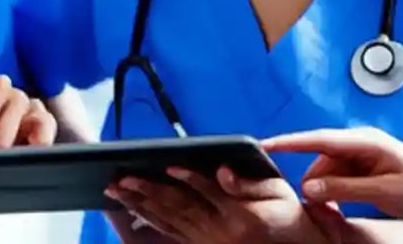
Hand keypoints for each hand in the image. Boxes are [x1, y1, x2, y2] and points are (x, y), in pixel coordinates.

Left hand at [104, 167, 332, 243]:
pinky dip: (149, 219)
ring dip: (140, 204)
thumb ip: (249, 184)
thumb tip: (224, 172)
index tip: (170, 165)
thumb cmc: (285, 215)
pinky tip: (132, 207)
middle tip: (122, 178)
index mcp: (241, 214)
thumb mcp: (278, 194)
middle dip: (148, 191)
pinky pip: (169, 232)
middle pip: (179, 207)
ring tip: (117, 190)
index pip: (211, 192)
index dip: (190, 178)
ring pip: (168, 220)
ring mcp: (207, 240)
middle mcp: (220, 229)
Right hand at [264, 127, 402, 223]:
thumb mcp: (384, 192)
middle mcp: (360, 141)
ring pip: (325, 168)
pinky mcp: (362, 165)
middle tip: (318, 209)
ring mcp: (361, 152)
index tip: (264, 145)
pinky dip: (333, 190)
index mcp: (367, 141)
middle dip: (313, 181)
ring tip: (335, 212)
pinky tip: (340, 205)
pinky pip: (336, 175)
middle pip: (320, 157)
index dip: (290, 142)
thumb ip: (344, 188)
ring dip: (324, 189)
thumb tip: (307, 187)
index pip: (320, 139)